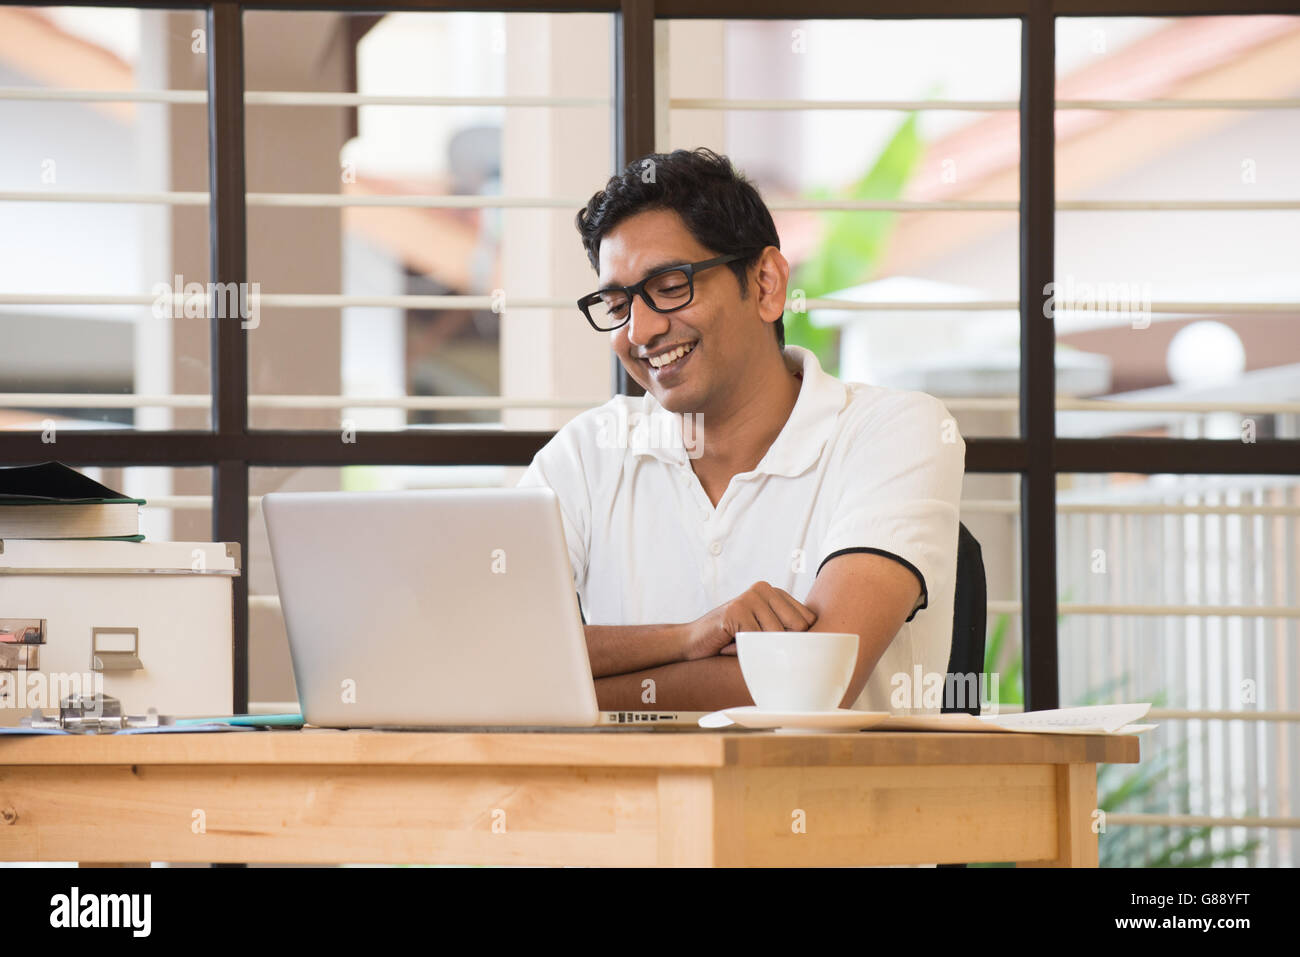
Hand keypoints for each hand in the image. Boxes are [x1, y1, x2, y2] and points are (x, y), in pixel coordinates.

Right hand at [681, 581, 817, 660]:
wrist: (693, 641)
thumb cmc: (732, 640)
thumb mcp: (764, 630)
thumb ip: (786, 629)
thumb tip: (824, 646)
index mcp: (774, 592)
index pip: (807, 619)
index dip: (798, 640)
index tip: (781, 648)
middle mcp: (763, 589)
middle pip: (797, 627)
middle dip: (781, 645)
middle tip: (759, 647)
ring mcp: (749, 597)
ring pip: (778, 635)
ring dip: (761, 648)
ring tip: (743, 644)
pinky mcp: (736, 610)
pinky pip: (758, 639)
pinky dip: (747, 649)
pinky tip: (732, 643)